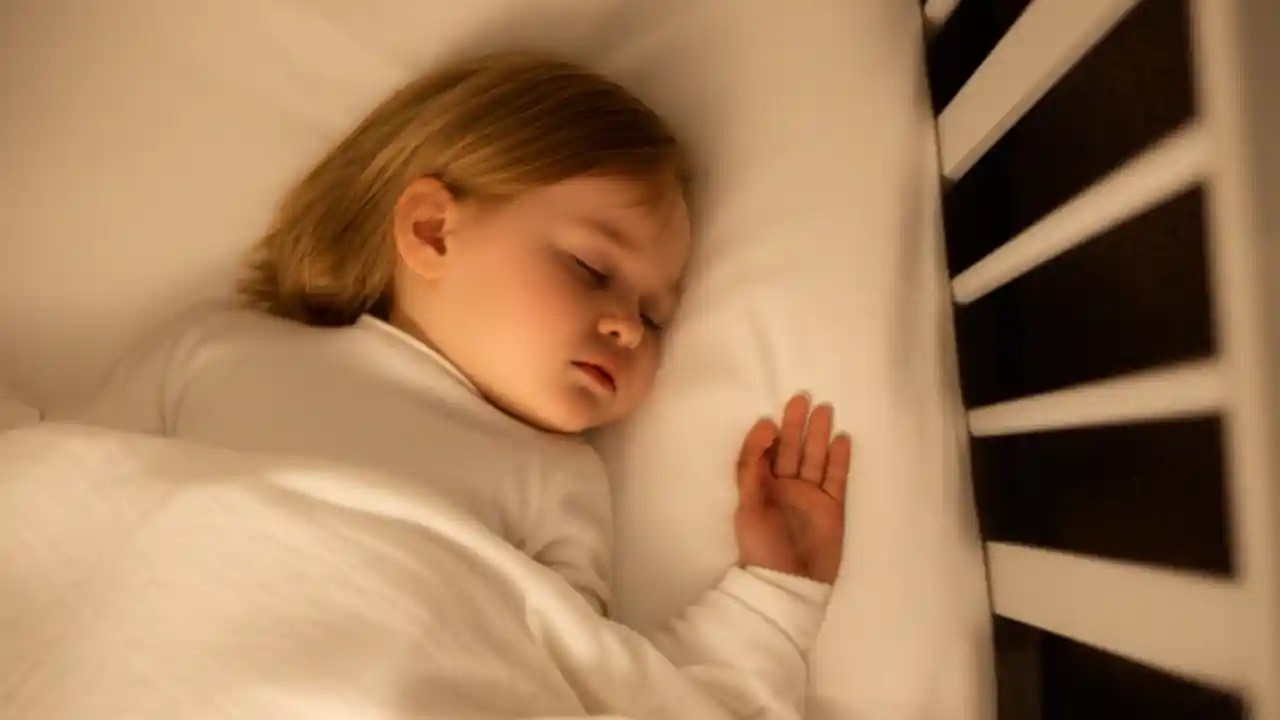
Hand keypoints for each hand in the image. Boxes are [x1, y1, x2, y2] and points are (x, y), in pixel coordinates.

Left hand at [734, 393, 850, 583]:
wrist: (790, 584)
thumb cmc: (762, 545)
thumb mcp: (748, 504)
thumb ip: (752, 466)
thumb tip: (765, 427)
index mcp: (762, 487)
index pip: (764, 453)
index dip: (767, 435)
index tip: (771, 419)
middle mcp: (786, 488)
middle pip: (791, 450)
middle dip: (796, 425)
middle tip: (802, 397)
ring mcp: (811, 497)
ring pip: (815, 459)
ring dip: (819, 435)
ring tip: (825, 409)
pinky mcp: (832, 509)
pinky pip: (836, 479)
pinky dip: (840, 460)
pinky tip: (842, 439)